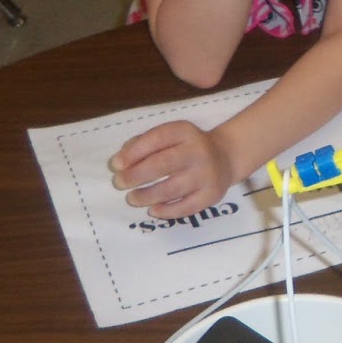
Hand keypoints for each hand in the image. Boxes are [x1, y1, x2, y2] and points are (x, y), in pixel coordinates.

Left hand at [109, 120, 237, 219]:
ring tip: (132, 198)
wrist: (226, 156)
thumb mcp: (170, 136)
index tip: (115, 165)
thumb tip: (119, 162)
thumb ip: (144, 144)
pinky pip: (187, 206)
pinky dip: (167, 211)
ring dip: (147, 195)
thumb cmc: (186, 146)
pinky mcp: (212, 194)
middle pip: (162, 164)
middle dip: (136, 175)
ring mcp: (207, 174)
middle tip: (119, 183)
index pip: (156, 139)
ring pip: (173, 188)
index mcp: (184, 131)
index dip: (133, 153)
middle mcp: (198, 151)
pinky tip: (153, 210)